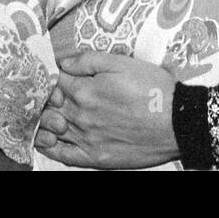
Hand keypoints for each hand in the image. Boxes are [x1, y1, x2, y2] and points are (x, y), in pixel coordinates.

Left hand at [34, 51, 179, 168]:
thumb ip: (89, 60)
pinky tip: (46, 139)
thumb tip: (62, 62)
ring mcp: (86, 139)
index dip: (48, 75)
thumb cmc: (154, 90)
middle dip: (41, 97)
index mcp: (86, 90)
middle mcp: (81, 115)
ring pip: (50, 129)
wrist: (178, 122)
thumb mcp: (123, 63)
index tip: (47, 73)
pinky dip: (48, 147)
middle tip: (41, 92)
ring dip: (42, 119)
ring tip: (43, 112)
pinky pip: (62, 155)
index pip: (53, 81)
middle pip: (48, 106)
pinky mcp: (95, 157)